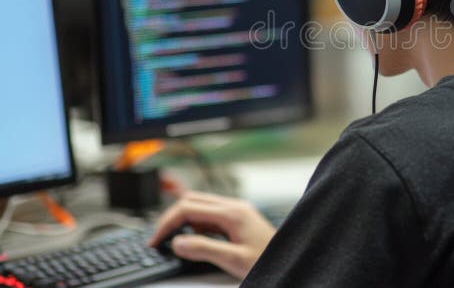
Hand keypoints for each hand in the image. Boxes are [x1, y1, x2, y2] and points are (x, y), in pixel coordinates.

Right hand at [149, 191, 275, 279]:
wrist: (290, 260)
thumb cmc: (267, 260)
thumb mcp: (233, 259)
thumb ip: (204, 249)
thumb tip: (177, 242)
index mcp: (232, 213)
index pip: (189, 208)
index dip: (167, 222)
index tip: (155, 240)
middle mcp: (234, 206)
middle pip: (192, 200)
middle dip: (172, 217)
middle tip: (159, 237)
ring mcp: (237, 210)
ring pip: (201, 205)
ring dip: (184, 219)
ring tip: (173, 239)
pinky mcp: (238, 217)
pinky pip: (210, 213)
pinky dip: (196, 223)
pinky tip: (194, 238)